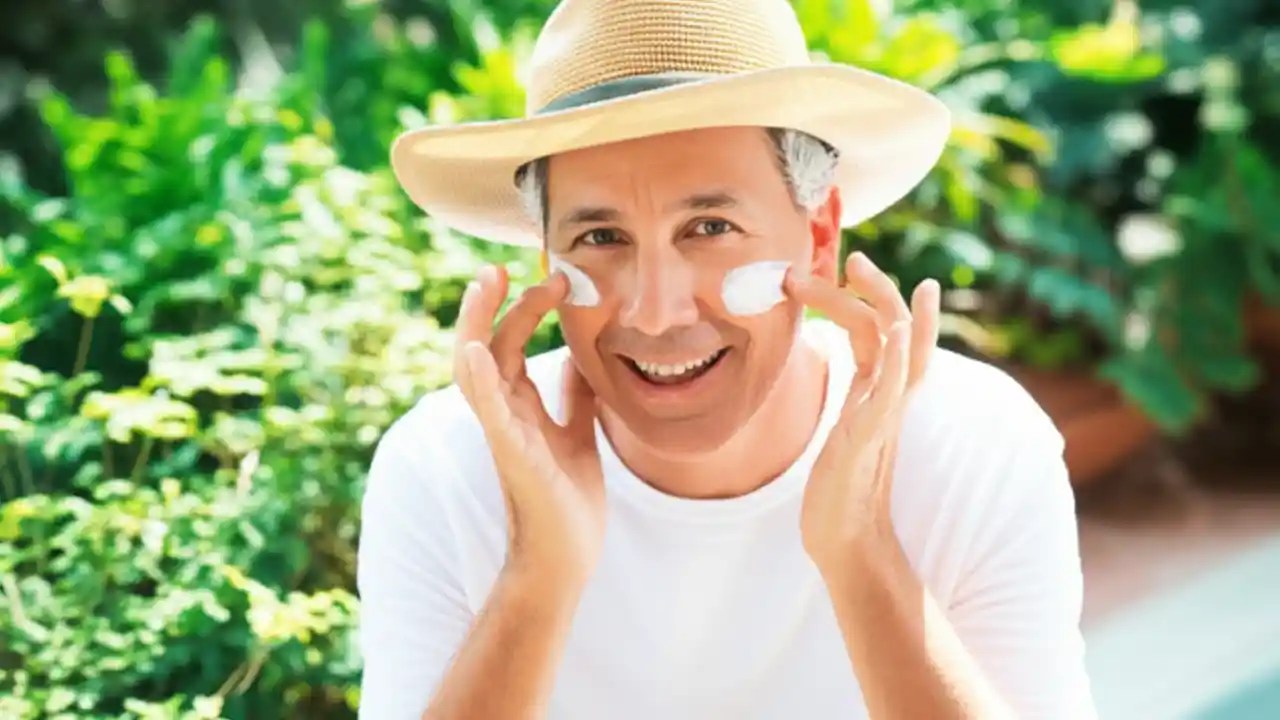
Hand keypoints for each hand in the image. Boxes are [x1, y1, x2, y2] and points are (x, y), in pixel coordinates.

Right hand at [454, 265, 605, 586]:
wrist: (566, 557)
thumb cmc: (567, 502)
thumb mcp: (578, 435)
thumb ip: (575, 399)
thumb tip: (581, 359)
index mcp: (520, 407)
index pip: (512, 343)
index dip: (526, 307)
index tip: (555, 276)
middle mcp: (505, 413)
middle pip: (488, 344)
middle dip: (494, 303)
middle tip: (505, 265)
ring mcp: (503, 432)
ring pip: (476, 369)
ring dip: (477, 325)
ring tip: (484, 285)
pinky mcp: (511, 454)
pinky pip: (489, 412)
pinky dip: (480, 380)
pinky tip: (478, 350)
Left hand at [784, 253, 940, 572]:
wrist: (846, 544)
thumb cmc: (838, 494)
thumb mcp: (841, 437)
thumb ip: (847, 409)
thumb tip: (839, 392)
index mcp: (876, 398)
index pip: (881, 336)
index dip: (871, 301)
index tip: (853, 270)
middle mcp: (885, 401)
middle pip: (892, 329)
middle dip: (876, 289)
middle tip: (854, 256)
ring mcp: (882, 416)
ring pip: (894, 347)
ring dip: (878, 303)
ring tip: (861, 267)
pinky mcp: (872, 437)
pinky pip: (893, 389)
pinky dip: (900, 355)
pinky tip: (898, 327)